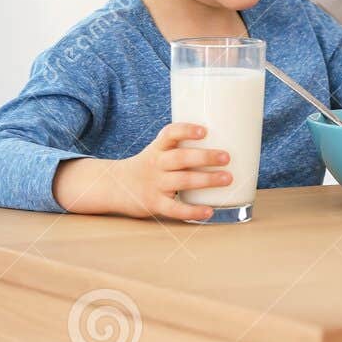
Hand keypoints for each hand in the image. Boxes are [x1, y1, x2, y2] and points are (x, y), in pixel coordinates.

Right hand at [53, 122, 232, 220]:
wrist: (114, 187)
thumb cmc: (146, 166)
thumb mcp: (157, 151)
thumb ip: (180, 147)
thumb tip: (222, 138)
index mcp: (158, 148)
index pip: (170, 134)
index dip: (186, 131)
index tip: (204, 130)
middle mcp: (156, 164)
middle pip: (181, 158)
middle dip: (205, 157)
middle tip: (226, 157)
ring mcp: (155, 184)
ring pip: (182, 181)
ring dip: (207, 180)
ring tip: (227, 178)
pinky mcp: (154, 204)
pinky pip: (175, 208)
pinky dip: (193, 210)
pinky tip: (209, 211)